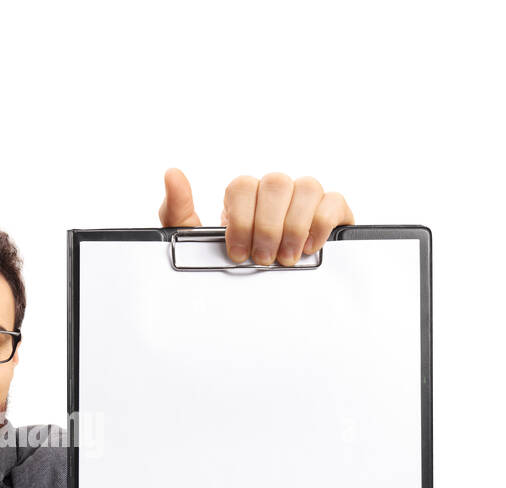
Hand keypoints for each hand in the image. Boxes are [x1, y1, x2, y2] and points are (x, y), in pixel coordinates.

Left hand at [158, 167, 353, 265]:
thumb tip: (172, 174)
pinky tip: (308, 248)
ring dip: (294, 226)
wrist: (260, 295)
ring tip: (285, 258)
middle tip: (262, 259)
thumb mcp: (195, 242)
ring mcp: (305, 199)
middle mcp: (276, 191)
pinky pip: (333, 201)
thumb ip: (177, 210)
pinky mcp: (333, 211)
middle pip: (275, 183)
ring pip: (307, 186)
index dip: (241, 219)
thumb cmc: (229, 262)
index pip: (243, 185)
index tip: (237, 253)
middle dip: (267, 227)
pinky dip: (321, 224)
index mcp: (245, 196)